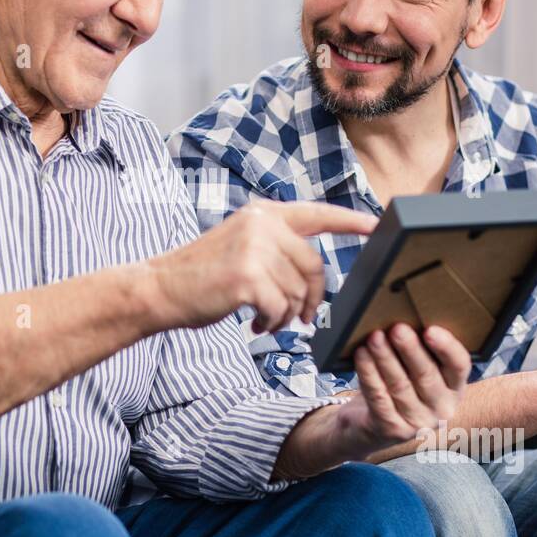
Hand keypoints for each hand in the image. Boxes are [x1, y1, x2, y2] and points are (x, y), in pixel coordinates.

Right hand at [146, 201, 376, 331]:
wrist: (160, 288)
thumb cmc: (202, 276)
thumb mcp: (241, 246)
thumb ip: (276, 248)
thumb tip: (312, 276)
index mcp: (263, 214)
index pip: (317, 214)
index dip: (350, 221)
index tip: (376, 225)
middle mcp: (262, 225)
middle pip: (313, 266)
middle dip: (311, 298)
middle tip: (299, 317)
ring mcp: (255, 249)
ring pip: (298, 292)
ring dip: (285, 314)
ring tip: (264, 318)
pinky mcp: (248, 277)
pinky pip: (281, 308)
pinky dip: (272, 322)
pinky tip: (255, 323)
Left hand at [335, 323, 470, 448]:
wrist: (371, 427)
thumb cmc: (397, 389)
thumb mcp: (416, 372)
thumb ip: (419, 351)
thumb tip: (406, 318)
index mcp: (454, 388)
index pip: (459, 366)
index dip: (447, 347)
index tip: (431, 329)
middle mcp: (441, 408)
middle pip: (426, 374)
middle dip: (410, 348)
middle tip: (397, 328)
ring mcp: (417, 422)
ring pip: (399, 385)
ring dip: (385, 358)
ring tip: (374, 338)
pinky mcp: (392, 429)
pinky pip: (378, 396)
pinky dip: (368, 373)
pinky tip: (361, 356)